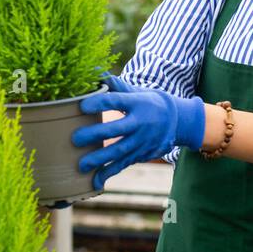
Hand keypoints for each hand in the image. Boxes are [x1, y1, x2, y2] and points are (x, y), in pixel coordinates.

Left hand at [71, 73, 205, 189]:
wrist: (177, 121)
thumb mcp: (136, 91)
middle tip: (74, 139)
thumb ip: (114, 84)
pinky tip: (95, 180)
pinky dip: (109, 173)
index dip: (99, 103)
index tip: (81, 106)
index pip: (116, 101)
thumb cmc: (149, 102)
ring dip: (99, 158)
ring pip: (119, 151)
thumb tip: (93, 71)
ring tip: (81, 164)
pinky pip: (124, 164)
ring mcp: (142, 141)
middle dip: (95, 134)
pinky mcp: (141, 154)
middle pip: (117, 129)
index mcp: (137, 103)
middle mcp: (141, 123)